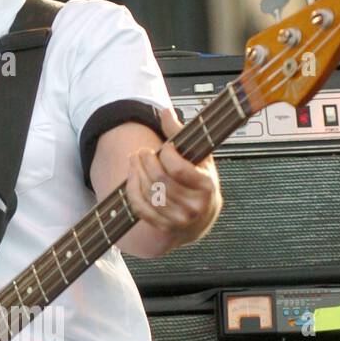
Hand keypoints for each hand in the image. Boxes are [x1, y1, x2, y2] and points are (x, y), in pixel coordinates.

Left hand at [125, 111, 222, 255]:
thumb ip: (182, 134)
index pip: (179, 169)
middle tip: (142, 152)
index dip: (166, 154)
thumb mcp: (200, 157)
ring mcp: (179, 220)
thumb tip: (166, 113)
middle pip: (160, 181)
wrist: (203, 215)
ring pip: (149, 194)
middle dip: (146, 162)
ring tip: (134, 161)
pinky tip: (132, 177)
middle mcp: (194, 207)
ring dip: (136, 174)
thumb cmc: (201, 182)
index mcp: (207, 187)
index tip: (165, 148)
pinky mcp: (165, 228)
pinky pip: (141, 209)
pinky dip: (132, 191)